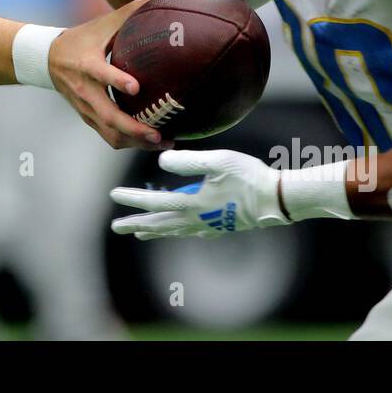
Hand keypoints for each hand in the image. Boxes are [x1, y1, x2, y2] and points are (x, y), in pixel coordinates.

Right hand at [47, 0, 171, 149]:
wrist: (46, 60)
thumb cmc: (79, 40)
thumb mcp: (100, 25)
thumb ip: (129, 12)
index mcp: (86, 65)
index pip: (101, 75)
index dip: (117, 81)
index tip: (136, 88)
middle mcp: (85, 91)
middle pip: (109, 117)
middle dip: (135, 129)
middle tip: (159, 133)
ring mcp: (86, 108)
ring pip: (110, 133)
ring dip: (135, 142)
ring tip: (162, 142)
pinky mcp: (88, 118)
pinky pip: (108, 136)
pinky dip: (129, 142)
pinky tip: (150, 142)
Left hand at [110, 150, 290, 238]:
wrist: (278, 199)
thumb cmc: (249, 176)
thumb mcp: (218, 161)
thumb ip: (188, 161)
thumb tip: (161, 161)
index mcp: (193, 204)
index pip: (155, 203)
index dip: (133, 199)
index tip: (113, 195)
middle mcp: (197, 220)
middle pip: (160, 224)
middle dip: (136, 224)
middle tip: (116, 227)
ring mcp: (209, 226)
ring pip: (174, 230)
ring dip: (154, 230)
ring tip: (139, 232)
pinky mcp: (221, 226)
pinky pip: (191, 231)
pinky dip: (177, 231)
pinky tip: (178, 230)